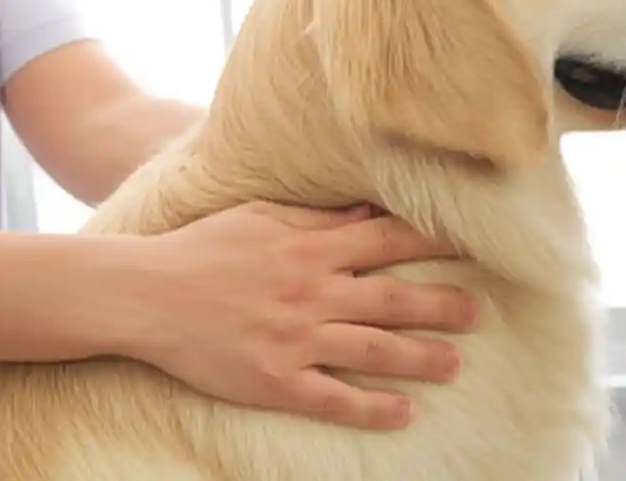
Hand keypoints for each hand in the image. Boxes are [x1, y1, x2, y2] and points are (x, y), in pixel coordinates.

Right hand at [125, 202, 475, 429]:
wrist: (146, 296)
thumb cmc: (200, 249)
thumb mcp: (258, 217)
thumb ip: (315, 219)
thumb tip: (366, 213)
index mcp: (307, 249)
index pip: (385, 240)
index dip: (431, 241)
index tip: (469, 244)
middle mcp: (310, 293)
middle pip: (393, 298)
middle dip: (442, 305)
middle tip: (479, 313)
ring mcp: (294, 340)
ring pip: (375, 350)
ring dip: (421, 357)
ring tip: (455, 363)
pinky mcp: (275, 380)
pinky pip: (335, 398)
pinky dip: (373, 407)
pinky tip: (404, 412)